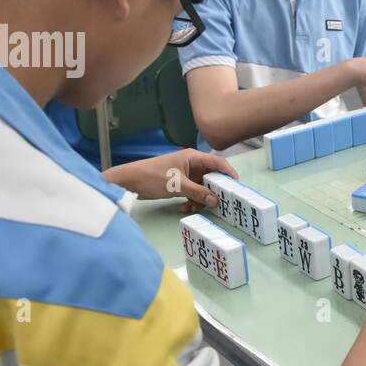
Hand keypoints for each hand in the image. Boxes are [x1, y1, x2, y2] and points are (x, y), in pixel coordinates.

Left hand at [103, 149, 238, 212]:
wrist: (128, 182)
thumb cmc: (151, 177)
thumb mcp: (177, 186)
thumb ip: (198, 193)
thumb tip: (216, 200)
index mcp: (193, 157)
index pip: (218, 163)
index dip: (229, 173)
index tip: (236, 187)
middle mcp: (192, 164)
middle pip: (211, 177)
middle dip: (213, 191)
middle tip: (217, 203)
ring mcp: (185, 174)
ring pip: (202, 187)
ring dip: (200, 199)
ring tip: (193, 208)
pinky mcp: (179, 183)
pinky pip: (193, 192)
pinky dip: (192, 200)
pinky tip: (184, 207)